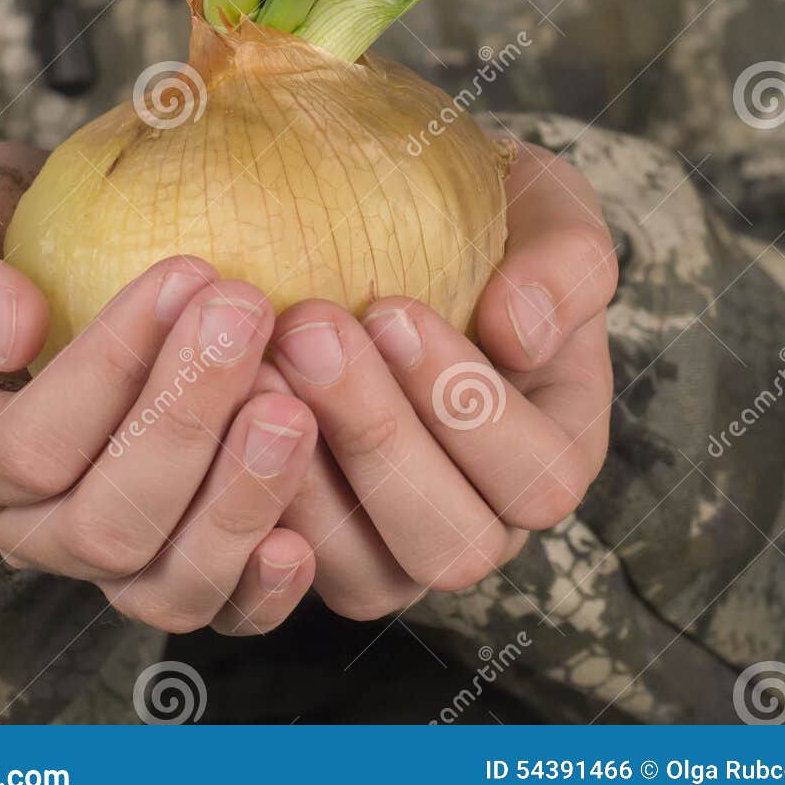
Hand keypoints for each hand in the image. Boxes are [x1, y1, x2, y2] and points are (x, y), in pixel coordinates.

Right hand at [0, 143, 316, 636]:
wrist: (54, 248)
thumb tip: (13, 331)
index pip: (30, 446)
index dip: (111, 368)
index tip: (187, 270)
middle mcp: (22, 525)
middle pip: (104, 524)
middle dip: (186, 422)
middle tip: (249, 315)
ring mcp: (105, 557)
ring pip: (166, 585)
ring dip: (237, 502)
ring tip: (293, 410)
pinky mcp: (178, 563)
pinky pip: (221, 611)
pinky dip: (263, 588)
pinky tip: (304, 537)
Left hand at [257, 142, 616, 618]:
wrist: (394, 218)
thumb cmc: (484, 217)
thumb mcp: (548, 210)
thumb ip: (564, 264)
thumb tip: (519, 335)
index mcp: (555, 449)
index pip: (539, 476)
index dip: (467, 408)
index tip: (392, 309)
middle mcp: (485, 520)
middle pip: (452, 545)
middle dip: (376, 435)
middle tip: (309, 329)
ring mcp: (396, 549)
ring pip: (365, 574)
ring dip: (305, 475)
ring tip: (258, 362)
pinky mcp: (315, 552)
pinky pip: (284, 570)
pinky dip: (250, 501)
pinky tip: (220, 409)